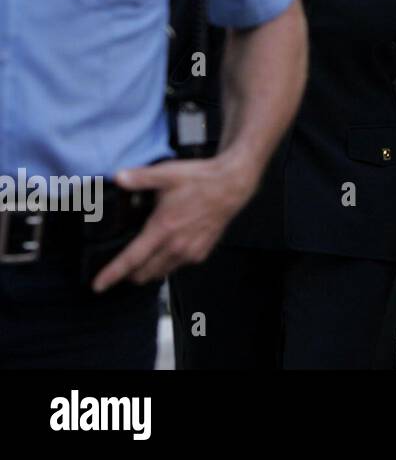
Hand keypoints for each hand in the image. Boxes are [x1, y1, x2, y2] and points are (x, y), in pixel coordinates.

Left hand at [92, 153, 258, 292]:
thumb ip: (140, 178)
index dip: (112, 274)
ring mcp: (190, 251)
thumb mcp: (167, 173)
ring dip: (148, 271)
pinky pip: (178, 266)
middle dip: (128, 276)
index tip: (98, 286)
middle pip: (144, 274)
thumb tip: (118, 177)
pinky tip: (166, 251)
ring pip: (161, 273)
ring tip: (141, 263)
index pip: (131, 259)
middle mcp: (176, 245)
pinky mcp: (202, 252)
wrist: (232, 184)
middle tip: (120, 270)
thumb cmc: (203, 179)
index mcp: (163, 228)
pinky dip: (167, 264)